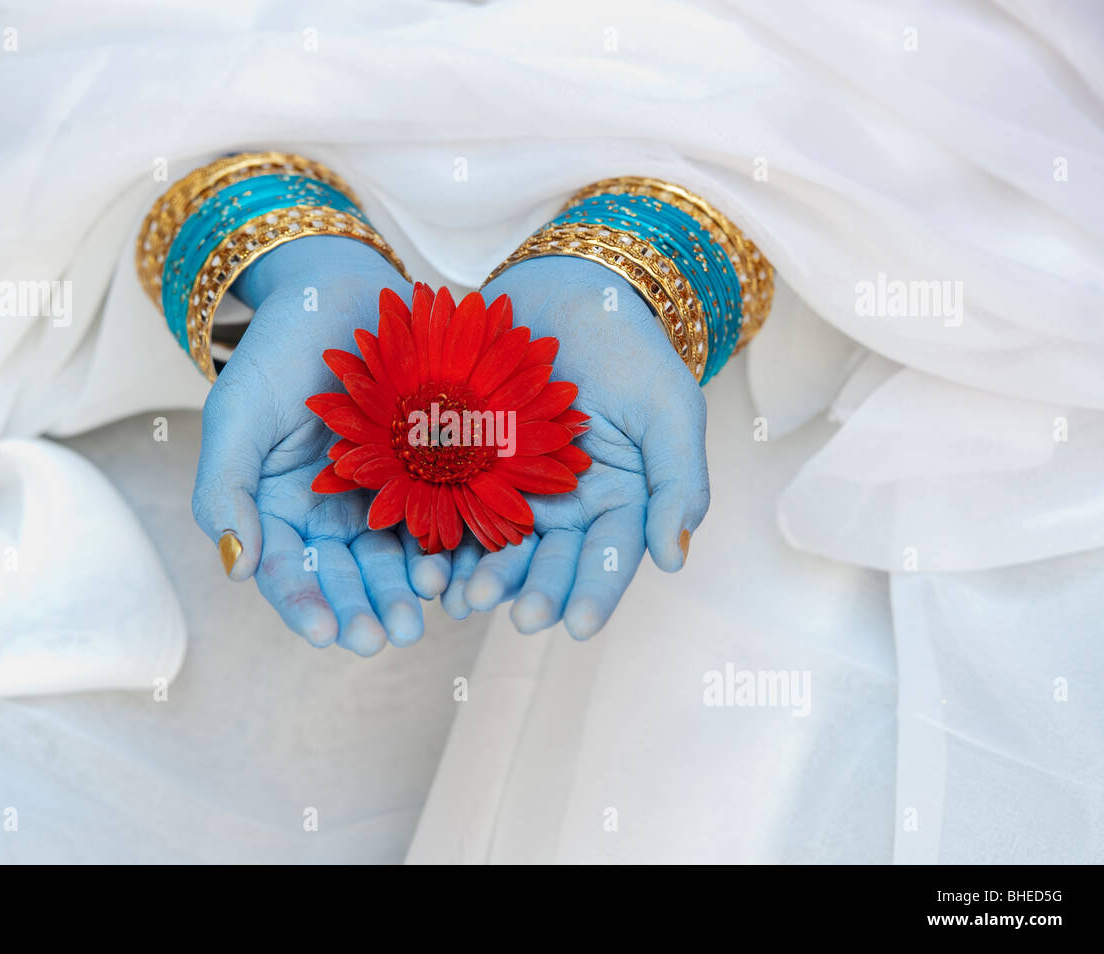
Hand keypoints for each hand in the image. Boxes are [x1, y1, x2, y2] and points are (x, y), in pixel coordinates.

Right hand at [191, 237, 449, 655]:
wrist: (342, 291)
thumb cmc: (278, 350)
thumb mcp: (236, 415)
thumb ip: (226, 490)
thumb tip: (236, 569)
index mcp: (275, 509)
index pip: (287, 571)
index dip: (306, 604)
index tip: (327, 634)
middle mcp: (328, 513)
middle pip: (345, 576)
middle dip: (364, 608)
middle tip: (387, 635)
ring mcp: (378, 497)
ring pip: (392, 558)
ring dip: (404, 590)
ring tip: (422, 609)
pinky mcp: (424, 475)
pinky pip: (436, 520)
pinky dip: (443, 547)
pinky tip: (453, 564)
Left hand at [441, 255, 709, 637]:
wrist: (566, 287)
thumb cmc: (629, 347)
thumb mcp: (669, 409)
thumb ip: (676, 481)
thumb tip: (673, 558)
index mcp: (618, 503)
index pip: (609, 558)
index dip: (595, 592)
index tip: (579, 626)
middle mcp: (565, 507)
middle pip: (550, 561)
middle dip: (534, 590)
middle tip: (517, 615)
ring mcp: (513, 488)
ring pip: (497, 544)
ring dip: (482, 575)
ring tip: (464, 598)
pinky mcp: (468, 464)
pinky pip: (452, 506)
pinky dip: (441, 536)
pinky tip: (427, 559)